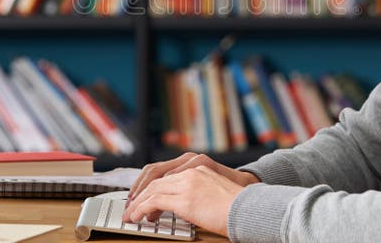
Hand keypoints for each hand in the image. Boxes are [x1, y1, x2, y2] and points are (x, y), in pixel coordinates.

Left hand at [127, 152, 258, 205]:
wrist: (249, 208)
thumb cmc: (236, 203)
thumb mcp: (212, 189)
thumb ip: (195, 189)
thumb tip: (179, 203)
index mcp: (197, 164)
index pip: (164, 169)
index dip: (147, 183)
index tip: (139, 195)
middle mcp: (190, 168)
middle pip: (154, 176)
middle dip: (139, 192)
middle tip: (130, 206)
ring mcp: (187, 181)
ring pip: (152, 188)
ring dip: (138, 202)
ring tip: (131, 214)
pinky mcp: (185, 197)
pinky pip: (155, 201)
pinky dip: (142, 209)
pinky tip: (138, 217)